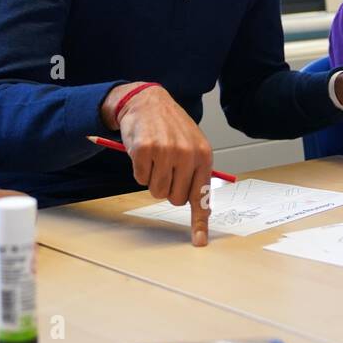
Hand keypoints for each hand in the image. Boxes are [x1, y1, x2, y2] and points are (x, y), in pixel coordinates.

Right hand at [104, 83, 212, 246]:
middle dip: (168, 189)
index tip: (199, 241)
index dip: (199, 222)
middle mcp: (187, 154)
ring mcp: (166, 152)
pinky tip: (144, 152)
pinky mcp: (144, 150)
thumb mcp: (192, 143)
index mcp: (204, 155)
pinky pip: (140, 178)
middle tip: (165, 170)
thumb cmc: (171, 126)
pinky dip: (139, 169)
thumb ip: (196, 171)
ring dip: (152, 179)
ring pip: (156, 191)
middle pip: (176, 199)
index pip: (202, 196)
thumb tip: (197, 202)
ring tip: (155, 158)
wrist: (148, 100)